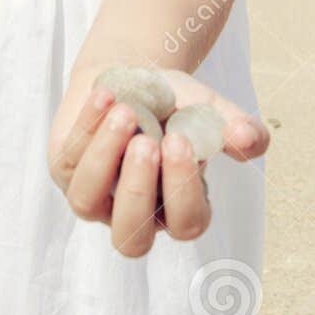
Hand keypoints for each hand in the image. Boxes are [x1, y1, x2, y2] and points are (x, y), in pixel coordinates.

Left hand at [47, 66, 271, 257]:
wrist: (134, 76)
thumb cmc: (177, 104)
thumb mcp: (210, 110)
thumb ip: (236, 126)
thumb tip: (250, 139)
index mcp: (179, 209)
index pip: (185, 223)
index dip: (182, 188)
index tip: (180, 140)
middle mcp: (134, 214)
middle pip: (131, 238)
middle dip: (138, 189)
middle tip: (148, 142)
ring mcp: (95, 197)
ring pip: (86, 201)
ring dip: (104, 157)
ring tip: (125, 112)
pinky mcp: (65, 170)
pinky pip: (68, 159)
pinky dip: (87, 125)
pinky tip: (107, 94)